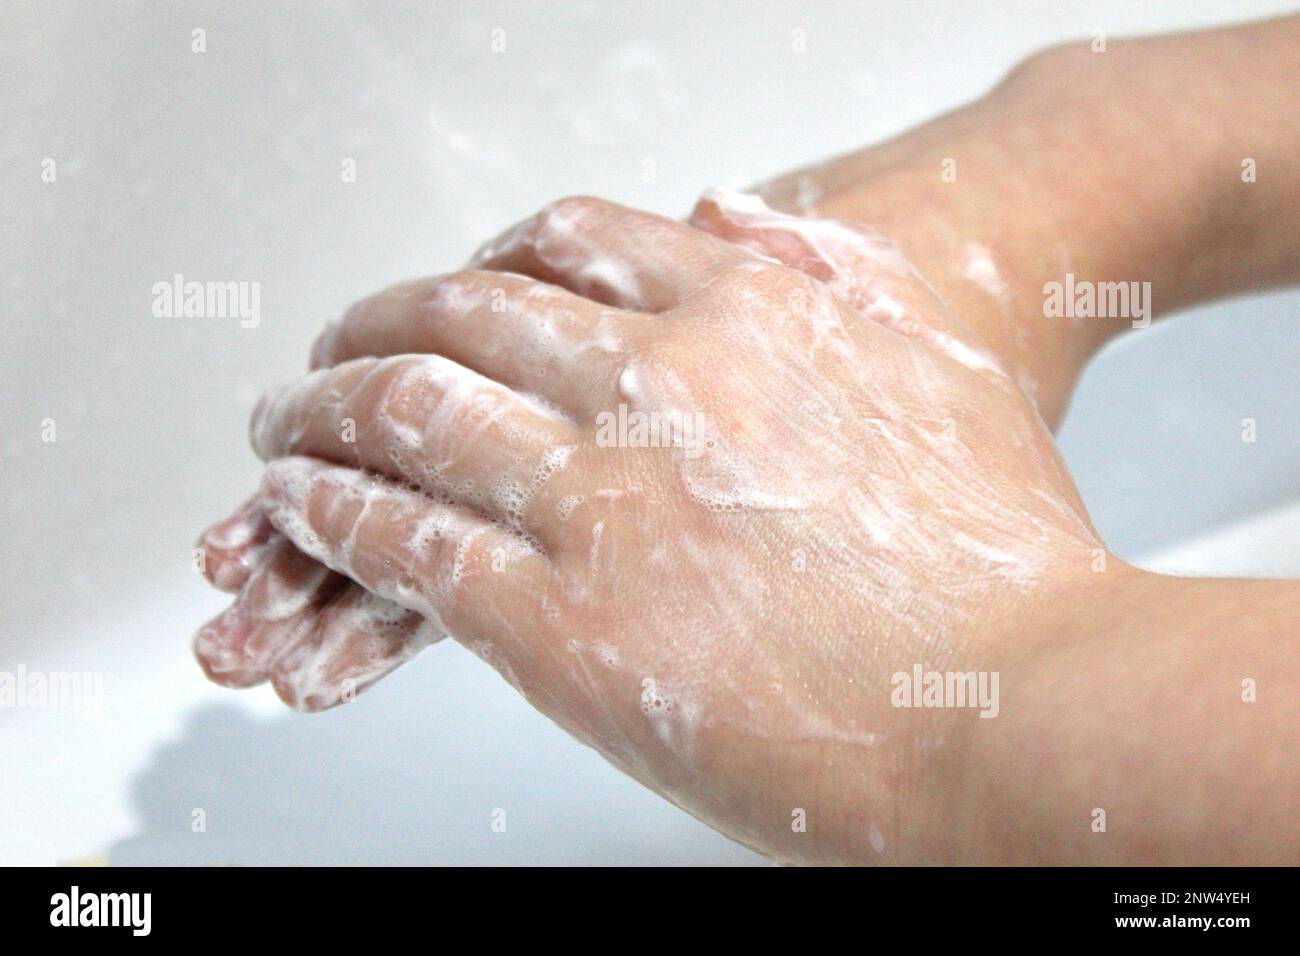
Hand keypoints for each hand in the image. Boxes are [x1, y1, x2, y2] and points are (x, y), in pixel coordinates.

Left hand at [201, 197, 1103, 862]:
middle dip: (372, 332)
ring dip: (322, 420)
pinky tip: (297, 514)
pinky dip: (331, 518)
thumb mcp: (932, 365)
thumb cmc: (1004, 560)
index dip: (472, 269)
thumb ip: (826, 280)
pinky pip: (403, 544)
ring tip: (283, 431)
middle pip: (457, 321)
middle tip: (329, 357)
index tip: (435, 296)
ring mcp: (602, 501)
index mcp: (743, 316)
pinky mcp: (564, 624)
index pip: (556, 248)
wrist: (1028, 709)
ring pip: (407, 422)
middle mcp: (659, 385)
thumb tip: (732, 219)